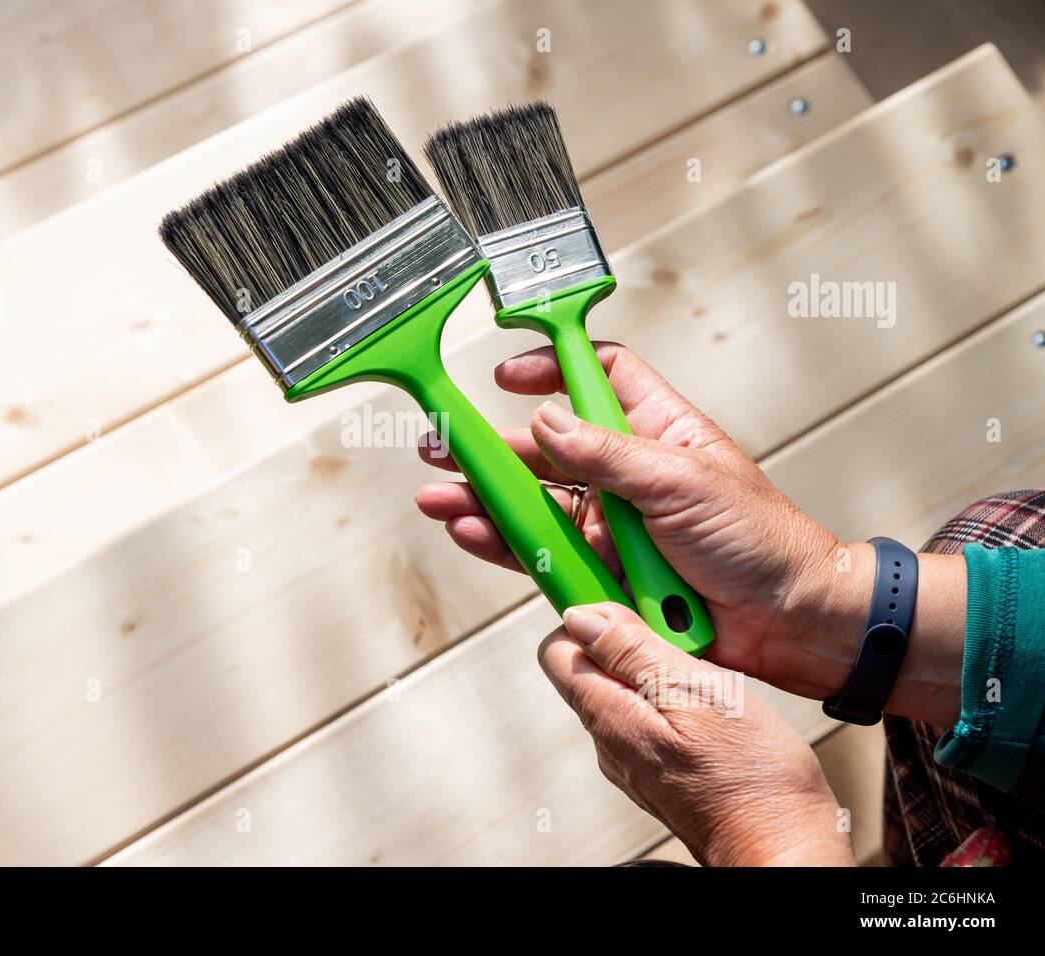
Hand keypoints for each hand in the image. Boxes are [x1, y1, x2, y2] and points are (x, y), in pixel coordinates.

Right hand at [416, 343, 867, 699]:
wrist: (787, 621)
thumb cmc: (761, 541)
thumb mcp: (681, 482)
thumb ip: (607, 453)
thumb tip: (548, 419)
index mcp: (657, 431)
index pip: (598, 376)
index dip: (554, 366)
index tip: (508, 372)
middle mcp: (628, 473)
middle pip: (547, 448)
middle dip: (492, 446)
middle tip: (442, 445)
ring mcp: (613, 524)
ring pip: (535, 504)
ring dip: (486, 500)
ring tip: (439, 498)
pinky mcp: (604, 571)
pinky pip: (545, 553)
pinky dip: (507, 545)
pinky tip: (474, 533)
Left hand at [548, 601, 854, 865]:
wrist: (782, 845)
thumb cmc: (752, 779)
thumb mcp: (696, 693)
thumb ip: (633, 652)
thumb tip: (581, 617)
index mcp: (609, 716)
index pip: (558, 649)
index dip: (588, 617)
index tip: (628, 603)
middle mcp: (609, 740)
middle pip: (590, 666)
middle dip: (626, 640)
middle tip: (679, 637)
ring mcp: (631, 757)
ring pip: (622, 690)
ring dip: (652, 669)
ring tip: (700, 671)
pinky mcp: (657, 767)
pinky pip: (646, 715)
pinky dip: (668, 698)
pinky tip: (706, 704)